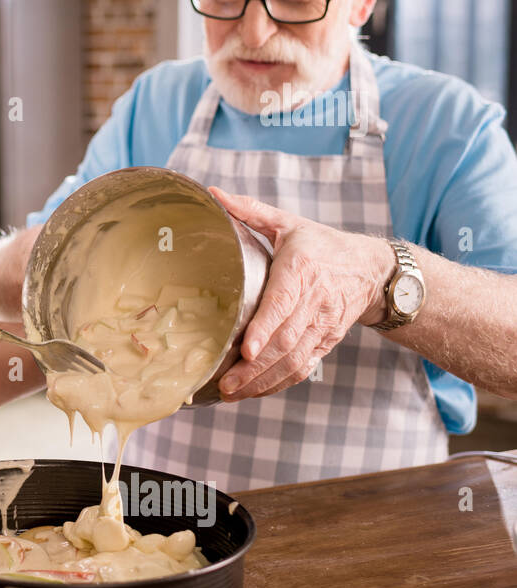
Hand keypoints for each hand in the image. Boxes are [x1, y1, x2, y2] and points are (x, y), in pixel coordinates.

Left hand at [209, 186, 393, 400]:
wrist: (372, 270)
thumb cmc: (321, 244)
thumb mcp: (289, 222)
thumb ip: (250, 211)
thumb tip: (214, 194)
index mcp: (302, 269)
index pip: (283, 303)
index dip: (265, 328)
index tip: (247, 349)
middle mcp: (314, 301)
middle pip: (285, 340)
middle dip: (255, 366)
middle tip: (225, 382)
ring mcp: (322, 325)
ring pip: (293, 360)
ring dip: (262, 380)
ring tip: (231, 393)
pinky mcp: (326, 341)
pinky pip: (303, 367)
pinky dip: (278, 383)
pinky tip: (253, 391)